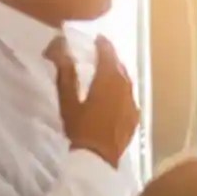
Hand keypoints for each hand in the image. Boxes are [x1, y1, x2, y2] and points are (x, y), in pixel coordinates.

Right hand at [54, 35, 138, 168]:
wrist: (97, 157)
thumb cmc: (80, 128)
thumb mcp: (68, 101)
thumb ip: (66, 74)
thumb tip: (62, 51)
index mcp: (108, 83)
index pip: (109, 57)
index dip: (104, 46)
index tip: (99, 38)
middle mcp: (125, 91)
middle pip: (121, 68)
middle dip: (113, 58)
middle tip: (103, 50)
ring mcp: (132, 105)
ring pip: (128, 82)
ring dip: (119, 72)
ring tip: (109, 68)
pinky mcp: (135, 117)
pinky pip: (131, 96)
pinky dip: (124, 88)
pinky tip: (118, 92)